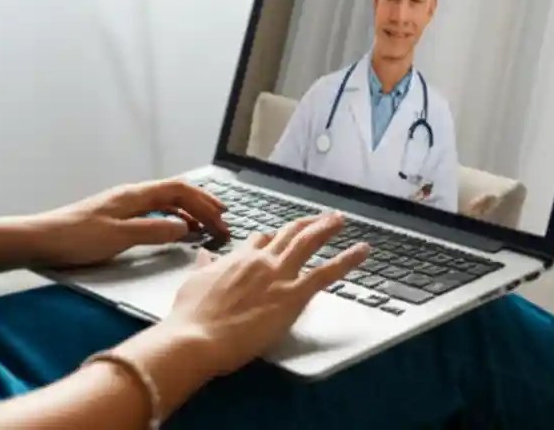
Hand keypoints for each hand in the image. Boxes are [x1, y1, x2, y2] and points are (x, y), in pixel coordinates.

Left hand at [30, 179, 228, 267]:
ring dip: (189, 213)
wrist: (41, 240)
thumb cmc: (76, 238)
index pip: (179, 189)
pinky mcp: (117, 218)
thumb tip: (184, 228)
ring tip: (207, 227)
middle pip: (176, 194)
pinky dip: (172, 220)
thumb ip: (154, 232)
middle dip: (202, 206)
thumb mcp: (119, 237)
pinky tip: (176, 232)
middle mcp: (132, 195)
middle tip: (222, 223)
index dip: (203, 201)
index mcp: (135, 195)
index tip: (222, 217)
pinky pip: (155, 213)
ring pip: (166, 203)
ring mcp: (124, 205)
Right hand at [162, 213, 368, 376]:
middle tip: (321, 217)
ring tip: (340, 220)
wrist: (197, 336)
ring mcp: (279, 274)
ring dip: (327, 228)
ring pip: (309, 242)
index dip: (272, 236)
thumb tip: (205, 256)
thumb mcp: (194, 284)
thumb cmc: (191, 316)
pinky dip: (348, 259)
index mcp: (237, 258)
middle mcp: (261, 260)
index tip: (280, 236)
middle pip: (288, 233)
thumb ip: (205, 268)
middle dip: (307, 223)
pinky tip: (362, 251)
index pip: (259, 240)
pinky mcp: (294, 294)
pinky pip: (327, 272)